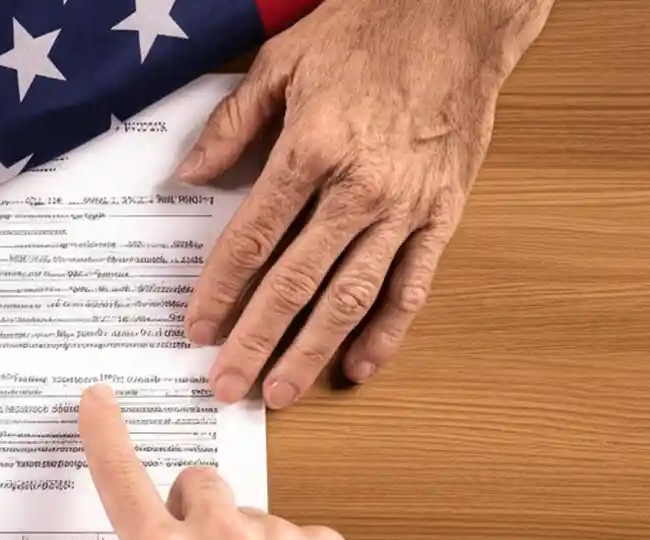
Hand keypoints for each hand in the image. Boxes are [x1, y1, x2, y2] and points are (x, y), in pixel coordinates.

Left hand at [180, 0, 554, 407]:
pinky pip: (411, 286)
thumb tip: (189, 176)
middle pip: (295, 284)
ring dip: (312, 351)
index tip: (196, 330)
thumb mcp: (283, 62)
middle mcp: (358, 189)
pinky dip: (386, 332)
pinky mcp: (441, 214)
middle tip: (227, 385)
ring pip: (351, 298)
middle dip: (256, 342)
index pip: (252, 240)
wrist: (460, 14)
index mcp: (311, 150)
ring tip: (280, 392)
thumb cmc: (368, 30)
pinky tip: (359, 367)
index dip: (219, 292)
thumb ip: (232, 126)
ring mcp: (405, 208)